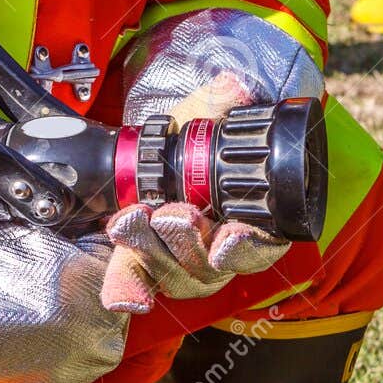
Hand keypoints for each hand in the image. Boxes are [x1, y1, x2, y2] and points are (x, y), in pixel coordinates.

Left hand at [100, 72, 289, 313]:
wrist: (142, 161)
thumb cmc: (185, 147)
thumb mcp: (199, 119)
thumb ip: (218, 104)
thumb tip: (236, 86)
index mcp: (246, 223)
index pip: (259, 246)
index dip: (247, 246)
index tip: (229, 235)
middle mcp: (217, 253)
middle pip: (211, 266)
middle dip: (189, 242)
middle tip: (172, 215)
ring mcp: (181, 266)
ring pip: (175, 274)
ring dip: (153, 249)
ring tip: (133, 219)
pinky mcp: (143, 268)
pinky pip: (140, 286)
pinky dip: (131, 289)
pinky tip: (123, 296)